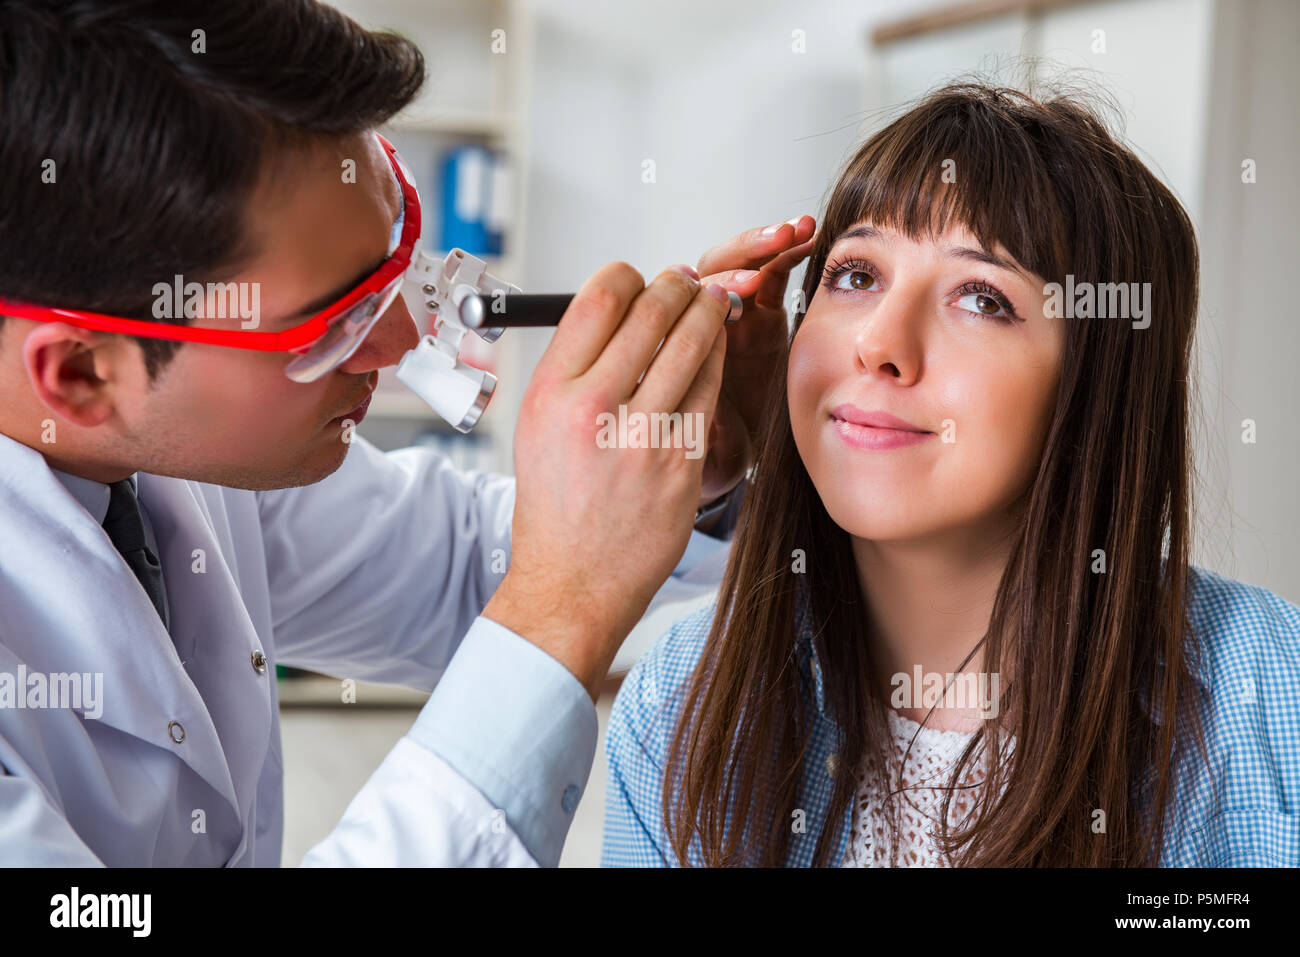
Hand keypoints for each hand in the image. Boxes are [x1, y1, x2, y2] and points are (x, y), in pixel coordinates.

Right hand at [483, 263, 730, 700]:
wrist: (574, 583)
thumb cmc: (557, 506)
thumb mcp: (539, 426)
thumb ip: (575, 369)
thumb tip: (620, 315)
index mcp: (551, 393)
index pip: (597, 299)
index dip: (628, 277)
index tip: (640, 279)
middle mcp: (593, 409)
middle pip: (651, 312)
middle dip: (678, 287)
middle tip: (687, 282)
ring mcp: (642, 437)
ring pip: (692, 345)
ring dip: (710, 313)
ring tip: (714, 301)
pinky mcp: (682, 463)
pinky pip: (710, 392)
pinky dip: (716, 362)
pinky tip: (716, 351)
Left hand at [694, 215, 815, 501]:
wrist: (722, 465)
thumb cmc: (700, 456)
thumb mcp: (702, 454)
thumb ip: (707, 437)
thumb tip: (714, 425)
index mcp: (675, 349)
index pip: (683, 304)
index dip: (706, 292)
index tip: (732, 291)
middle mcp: (699, 325)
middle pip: (711, 271)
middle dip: (744, 254)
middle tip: (775, 242)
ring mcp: (733, 317)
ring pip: (741, 264)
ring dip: (766, 243)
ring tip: (796, 230)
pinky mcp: (764, 316)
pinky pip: (773, 274)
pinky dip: (788, 253)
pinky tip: (809, 238)